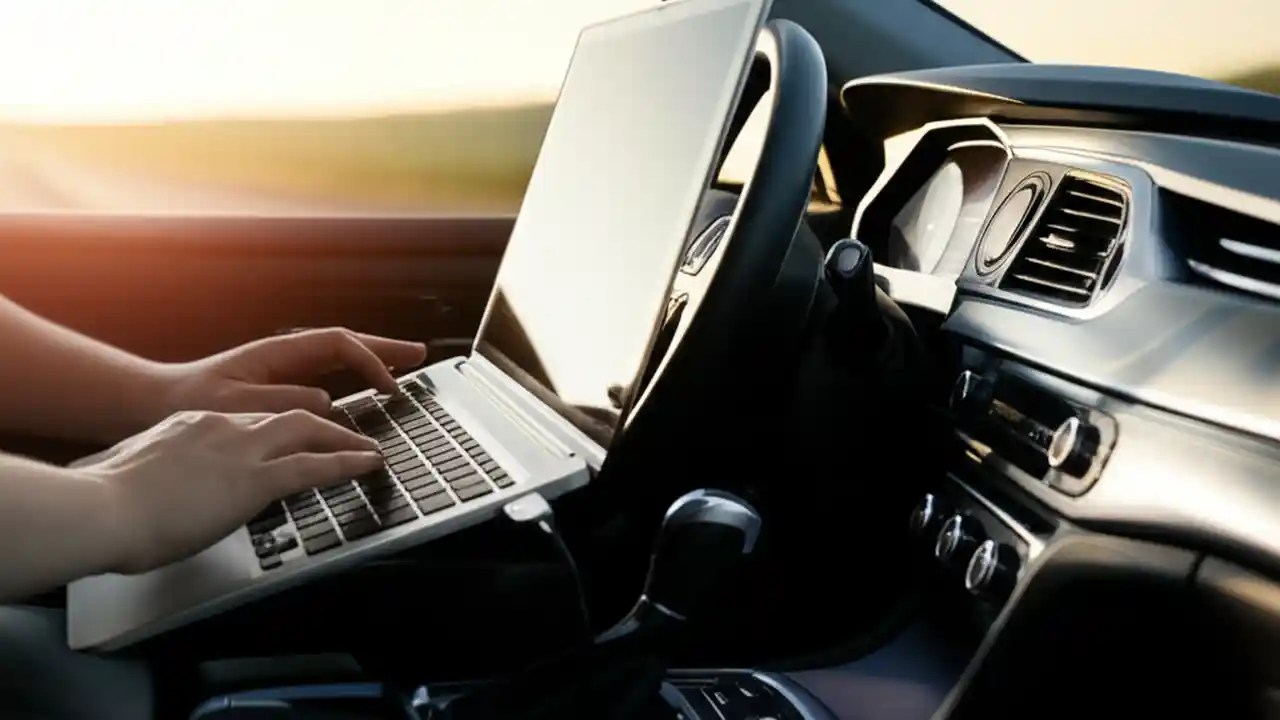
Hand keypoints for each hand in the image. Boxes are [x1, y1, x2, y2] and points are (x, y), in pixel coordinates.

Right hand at [75, 409, 382, 573]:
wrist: (99, 510)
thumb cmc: (102, 504)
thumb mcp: (127, 476)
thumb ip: (148, 476)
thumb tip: (145, 492)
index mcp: (190, 425)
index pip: (248, 421)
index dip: (277, 430)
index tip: (294, 438)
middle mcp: (220, 427)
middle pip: (286, 417)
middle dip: (323, 425)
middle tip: (347, 435)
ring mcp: (239, 450)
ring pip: (308, 431)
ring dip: (343, 440)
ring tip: (367, 450)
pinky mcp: (253, 479)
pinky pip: (314, 466)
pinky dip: (347, 463)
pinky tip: (368, 465)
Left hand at [161, 328, 427, 418]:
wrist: (153, 402)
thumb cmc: (190, 403)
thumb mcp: (236, 404)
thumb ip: (283, 400)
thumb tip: (328, 400)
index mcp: (277, 353)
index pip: (338, 345)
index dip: (369, 361)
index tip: (388, 387)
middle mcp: (283, 355)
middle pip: (346, 343)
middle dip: (385, 348)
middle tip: (420, 354)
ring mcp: (281, 368)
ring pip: (338, 356)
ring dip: (373, 358)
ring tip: (404, 365)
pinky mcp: (276, 384)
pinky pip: (326, 373)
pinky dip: (353, 373)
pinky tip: (364, 386)